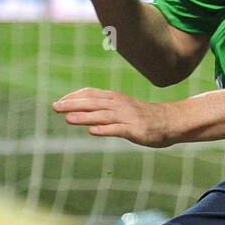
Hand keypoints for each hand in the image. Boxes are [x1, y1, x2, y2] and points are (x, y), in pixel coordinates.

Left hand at [53, 88, 177, 147]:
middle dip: (72, 104)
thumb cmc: (142, 116)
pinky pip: (117, 129)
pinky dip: (104, 129)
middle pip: (93, 102)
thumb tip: (79, 110)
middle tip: (54, 107)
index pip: (90, 93)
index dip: (74, 97)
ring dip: (84, 116)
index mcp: (115, 97)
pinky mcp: (135, 129)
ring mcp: (127, 117)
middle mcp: (119, 104)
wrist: (170, 121)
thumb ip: (103, 108)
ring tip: (67, 118)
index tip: (59, 102)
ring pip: (102, 115)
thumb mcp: (122, 108)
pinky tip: (92, 131)